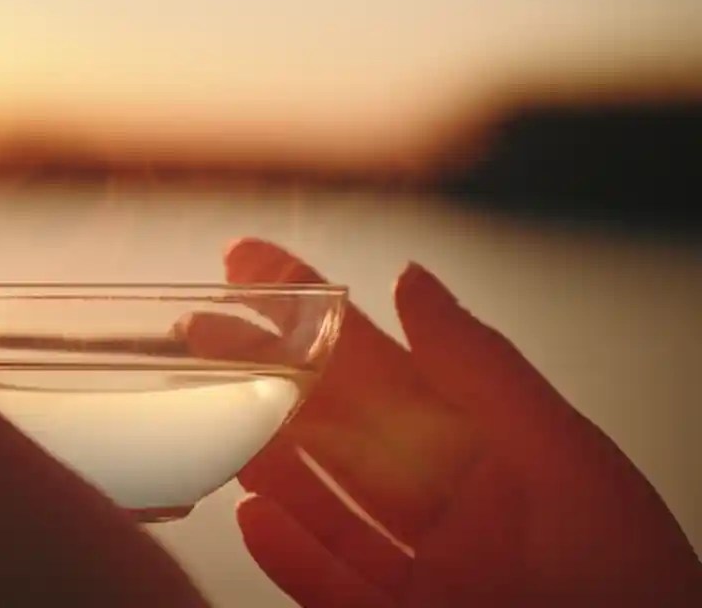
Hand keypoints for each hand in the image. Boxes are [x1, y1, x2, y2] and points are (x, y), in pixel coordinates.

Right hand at [218, 238, 700, 605]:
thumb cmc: (640, 591)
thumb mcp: (567, 463)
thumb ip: (481, 371)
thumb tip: (412, 281)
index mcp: (493, 451)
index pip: (386, 363)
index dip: (316, 310)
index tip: (252, 262)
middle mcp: (449, 507)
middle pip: (338, 430)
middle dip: (265, 378)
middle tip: (196, 333)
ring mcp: (422, 575)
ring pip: (324, 506)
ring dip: (264, 460)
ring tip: (208, 411)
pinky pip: (332, 588)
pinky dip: (289, 556)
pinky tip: (252, 518)